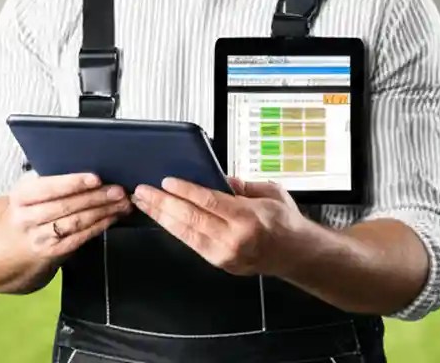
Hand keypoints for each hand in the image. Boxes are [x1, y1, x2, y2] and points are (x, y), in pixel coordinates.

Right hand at [4, 172, 132, 259]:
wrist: (14, 242)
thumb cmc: (31, 208)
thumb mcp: (31, 191)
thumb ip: (52, 179)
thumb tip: (89, 165)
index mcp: (22, 195)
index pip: (48, 188)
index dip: (73, 183)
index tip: (95, 178)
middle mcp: (27, 217)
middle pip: (66, 206)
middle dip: (96, 197)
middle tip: (118, 190)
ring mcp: (39, 236)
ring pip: (75, 222)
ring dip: (103, 212)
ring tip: (122, 203)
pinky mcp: (52, 251)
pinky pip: (79, 238)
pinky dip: (99, 226)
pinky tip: (112, 217)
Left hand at [132, 176, 308, 277]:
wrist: (295, 253)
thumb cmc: (285, 222)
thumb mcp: (270, 192)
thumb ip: (242, 185)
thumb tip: (217, 177)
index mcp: (248, 217)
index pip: (208, 201)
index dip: (184, 191)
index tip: (166, 182)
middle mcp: (234, 238)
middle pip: (190, 218)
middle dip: (163, 203)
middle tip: (144, 192)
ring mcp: (225, 253)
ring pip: (185, 233)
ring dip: (161, 217)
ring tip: (145, 204)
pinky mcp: (219, 262)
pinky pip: (191, 244)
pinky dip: (174, 230)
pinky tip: (163, 220)